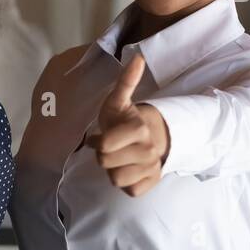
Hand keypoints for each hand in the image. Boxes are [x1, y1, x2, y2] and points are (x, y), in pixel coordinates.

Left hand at [90, 54, 169, 196]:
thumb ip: (125, 81)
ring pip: (116, 179)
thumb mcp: (118, 101)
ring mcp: (152, 168)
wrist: (151, 136)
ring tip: (119, 158)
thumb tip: (137, 57)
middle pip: (106, 164)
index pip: (103, 147)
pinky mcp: (151, 183)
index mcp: (138, 130)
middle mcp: (149, 151)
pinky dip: (125, 183)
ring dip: (113, 169)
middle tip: (111, 146)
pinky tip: (128, 169)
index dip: (97, 142)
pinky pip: (128, 191)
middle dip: (104, 155)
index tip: (102, 135)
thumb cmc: (125, 119)